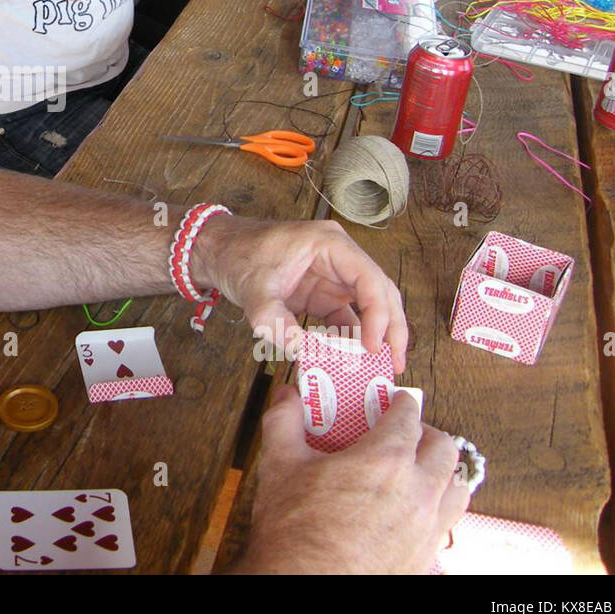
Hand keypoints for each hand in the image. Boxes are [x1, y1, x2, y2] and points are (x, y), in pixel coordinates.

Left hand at [191, 216, 408, 369]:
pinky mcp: (323, 295)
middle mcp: (340, 257)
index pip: (369, 278)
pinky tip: (355, 364)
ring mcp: (334, 277)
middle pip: (380, 292)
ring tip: (383, 369)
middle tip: (394, 364)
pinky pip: (347, 319)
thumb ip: (274, 320)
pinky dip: (352, 341)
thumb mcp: (253, 290)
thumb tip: (301, 352)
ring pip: (369, 308)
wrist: (219, 252)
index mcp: (329, 244)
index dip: (378, 314)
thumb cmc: (238, 257)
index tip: (373, 346)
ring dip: (377, 337)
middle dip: (391, 329)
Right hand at [234, 390, 470, 573]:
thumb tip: (288, 395)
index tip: (395, 401)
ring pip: (457, 486)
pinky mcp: (426, 556)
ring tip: (419, 470)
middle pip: (443, 448)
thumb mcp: (279, 464)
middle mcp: (417, 491)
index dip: (403, 403)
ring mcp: (427, 526)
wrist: (306, 583)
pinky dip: (438, 507)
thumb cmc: (295, 529)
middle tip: (405, 433)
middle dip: (427, 433)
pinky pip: (448, 523)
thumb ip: (284, 421)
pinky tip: (414, 510)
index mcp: (385, 460)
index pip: (409, 417)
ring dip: (442, 471)